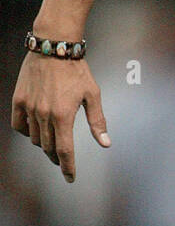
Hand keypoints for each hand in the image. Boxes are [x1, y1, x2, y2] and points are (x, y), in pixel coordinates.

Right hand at [11, 52, 109, 181]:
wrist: (53, 47)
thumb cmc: (77, 70)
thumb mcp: (93, 94)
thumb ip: (98, 121)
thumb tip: (106, 143)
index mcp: (64, 116)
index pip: (65, 151)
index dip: (68, 168)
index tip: (70, 178)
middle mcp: (44, 115)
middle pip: (49, 148)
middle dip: (57, 157)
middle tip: (63, 160)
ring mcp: (29, 108)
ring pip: (34, 138)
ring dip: (43, 145)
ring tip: (52, 143)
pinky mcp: (18, 100)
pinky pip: (19, 125)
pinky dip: (27, 131)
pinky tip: (35, 129)